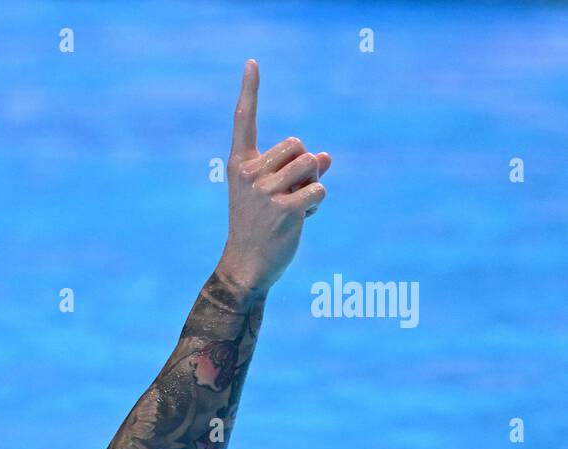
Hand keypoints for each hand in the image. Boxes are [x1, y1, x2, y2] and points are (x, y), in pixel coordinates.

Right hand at [217, 61, 329, 295]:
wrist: (245, 266)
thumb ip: (298, 171)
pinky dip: (317, 203)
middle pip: (298, 144)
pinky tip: (300, 219)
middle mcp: (249, 174)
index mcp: (240, 165)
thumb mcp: (272, 193)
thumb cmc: (259, 226)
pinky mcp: (284, 210)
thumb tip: (327, 157)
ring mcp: (264, 192)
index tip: (252, 62)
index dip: (250, 90)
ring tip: (296, 206)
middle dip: (305, 165)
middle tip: (290, 192)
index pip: (244, 120)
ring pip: (313, 165)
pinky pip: (319, 189)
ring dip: (314, 183)